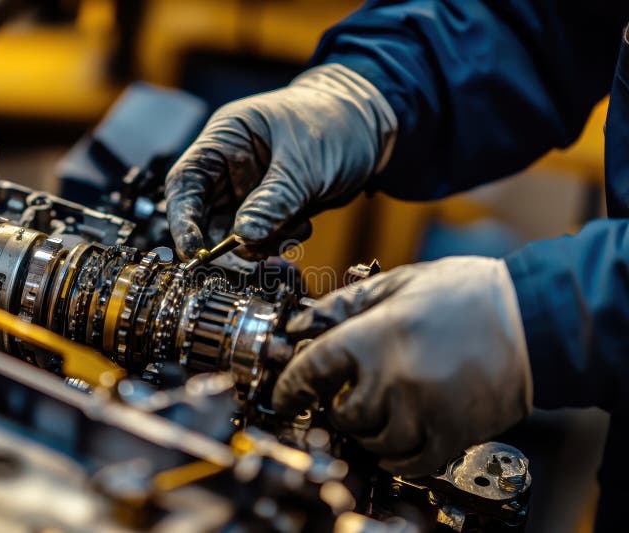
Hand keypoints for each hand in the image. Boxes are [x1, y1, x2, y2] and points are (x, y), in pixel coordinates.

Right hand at [164, 63, 395, 259]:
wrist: (372, 129)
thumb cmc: (334, 123)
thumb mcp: (303, 162)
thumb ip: (273, 200)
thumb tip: (243, 237)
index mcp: (225, 139)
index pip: (186, 182)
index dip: (182, 219)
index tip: (194, 251)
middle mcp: (230, 167)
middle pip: (205, 214)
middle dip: (226, 238)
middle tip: (249, 251)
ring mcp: (249, 190)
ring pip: (235, 233)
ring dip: (260, 242)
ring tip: (294, 226)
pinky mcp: (271, 209)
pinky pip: (262, 237)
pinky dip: (279, 240)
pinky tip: (303, 223)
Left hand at [272, 257, 532, 476]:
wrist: (532, 318)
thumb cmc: (465, 295)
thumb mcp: (396, 283)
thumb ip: (344, 304)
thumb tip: (303, 322)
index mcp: (375, 336)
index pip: (313, 371)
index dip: (291, 387)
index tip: (284, 397)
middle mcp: (395, 378)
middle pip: (343, 413)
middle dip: (337, 406)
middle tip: (345, 394)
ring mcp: (424, 411)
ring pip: (373, 441)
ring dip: (366, 431)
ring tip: (377, 410)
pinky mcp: (452, 434)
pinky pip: (410, 461)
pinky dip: (395, 456)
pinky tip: (396, 439)